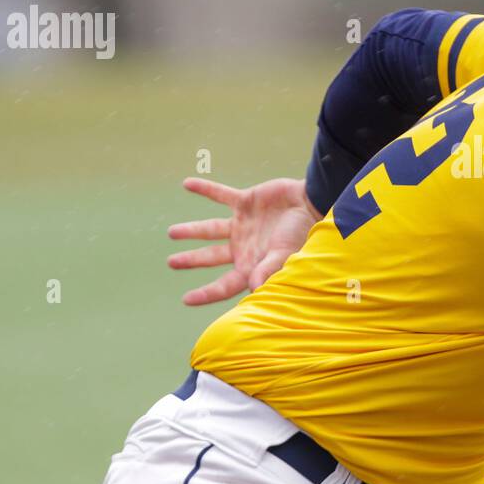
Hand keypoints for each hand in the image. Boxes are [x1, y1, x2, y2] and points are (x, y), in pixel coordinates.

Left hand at [167, 177, 323, 305]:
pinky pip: (220, 195)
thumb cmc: (301, 232)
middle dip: (192, 260)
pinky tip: (187, 184)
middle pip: (212, 257)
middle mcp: (243, 245)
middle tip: (172, 263)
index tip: (186, 299)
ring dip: (191, 230)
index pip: (224, 284)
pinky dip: (204, 189)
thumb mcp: (284, 253)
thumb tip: (253, 289)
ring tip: (172, 232)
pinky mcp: (245, 202)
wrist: (311, 201)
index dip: (206, 293)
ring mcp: (243, 224)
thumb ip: (267, 269)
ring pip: (210, 229)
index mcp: (251, 263)